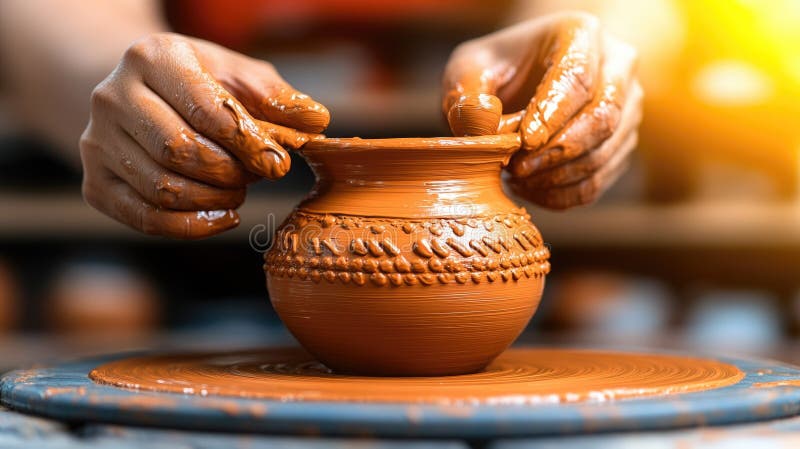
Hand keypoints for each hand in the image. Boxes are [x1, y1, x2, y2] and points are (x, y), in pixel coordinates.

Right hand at [80, 33, 328, 237]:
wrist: (140, 96)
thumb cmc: (201, 85)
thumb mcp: (241, 77)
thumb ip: (278, 99)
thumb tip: (316, 122)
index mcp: (153, 57)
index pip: (205, 109)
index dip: (248, 143)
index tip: (279, 164)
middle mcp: (113, 96)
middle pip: (178, 151)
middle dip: (230, 172)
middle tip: (256, 177)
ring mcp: (96, 142)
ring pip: (161, 188)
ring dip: (214, 199)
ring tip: (238, 191)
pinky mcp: (94, 184)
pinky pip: (144, 218)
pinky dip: (191, 226)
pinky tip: (223, 216)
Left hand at [442, 12, 641, 208]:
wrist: (521, 79)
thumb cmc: (496, 69)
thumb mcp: (470, 70)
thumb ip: (468, 96)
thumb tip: (485, 126)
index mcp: (581, 34)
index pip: (577, 77)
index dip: (552, 114)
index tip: (523, 142)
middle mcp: (617, 66)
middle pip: (604, 116)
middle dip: (559, 151)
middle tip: (517, 168)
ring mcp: (627, 107)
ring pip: (606, 153)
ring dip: (558, 177)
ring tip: (517, 178)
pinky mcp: (621, 144)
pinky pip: (600, 180)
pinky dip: (563, 194)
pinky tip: (531, 189)